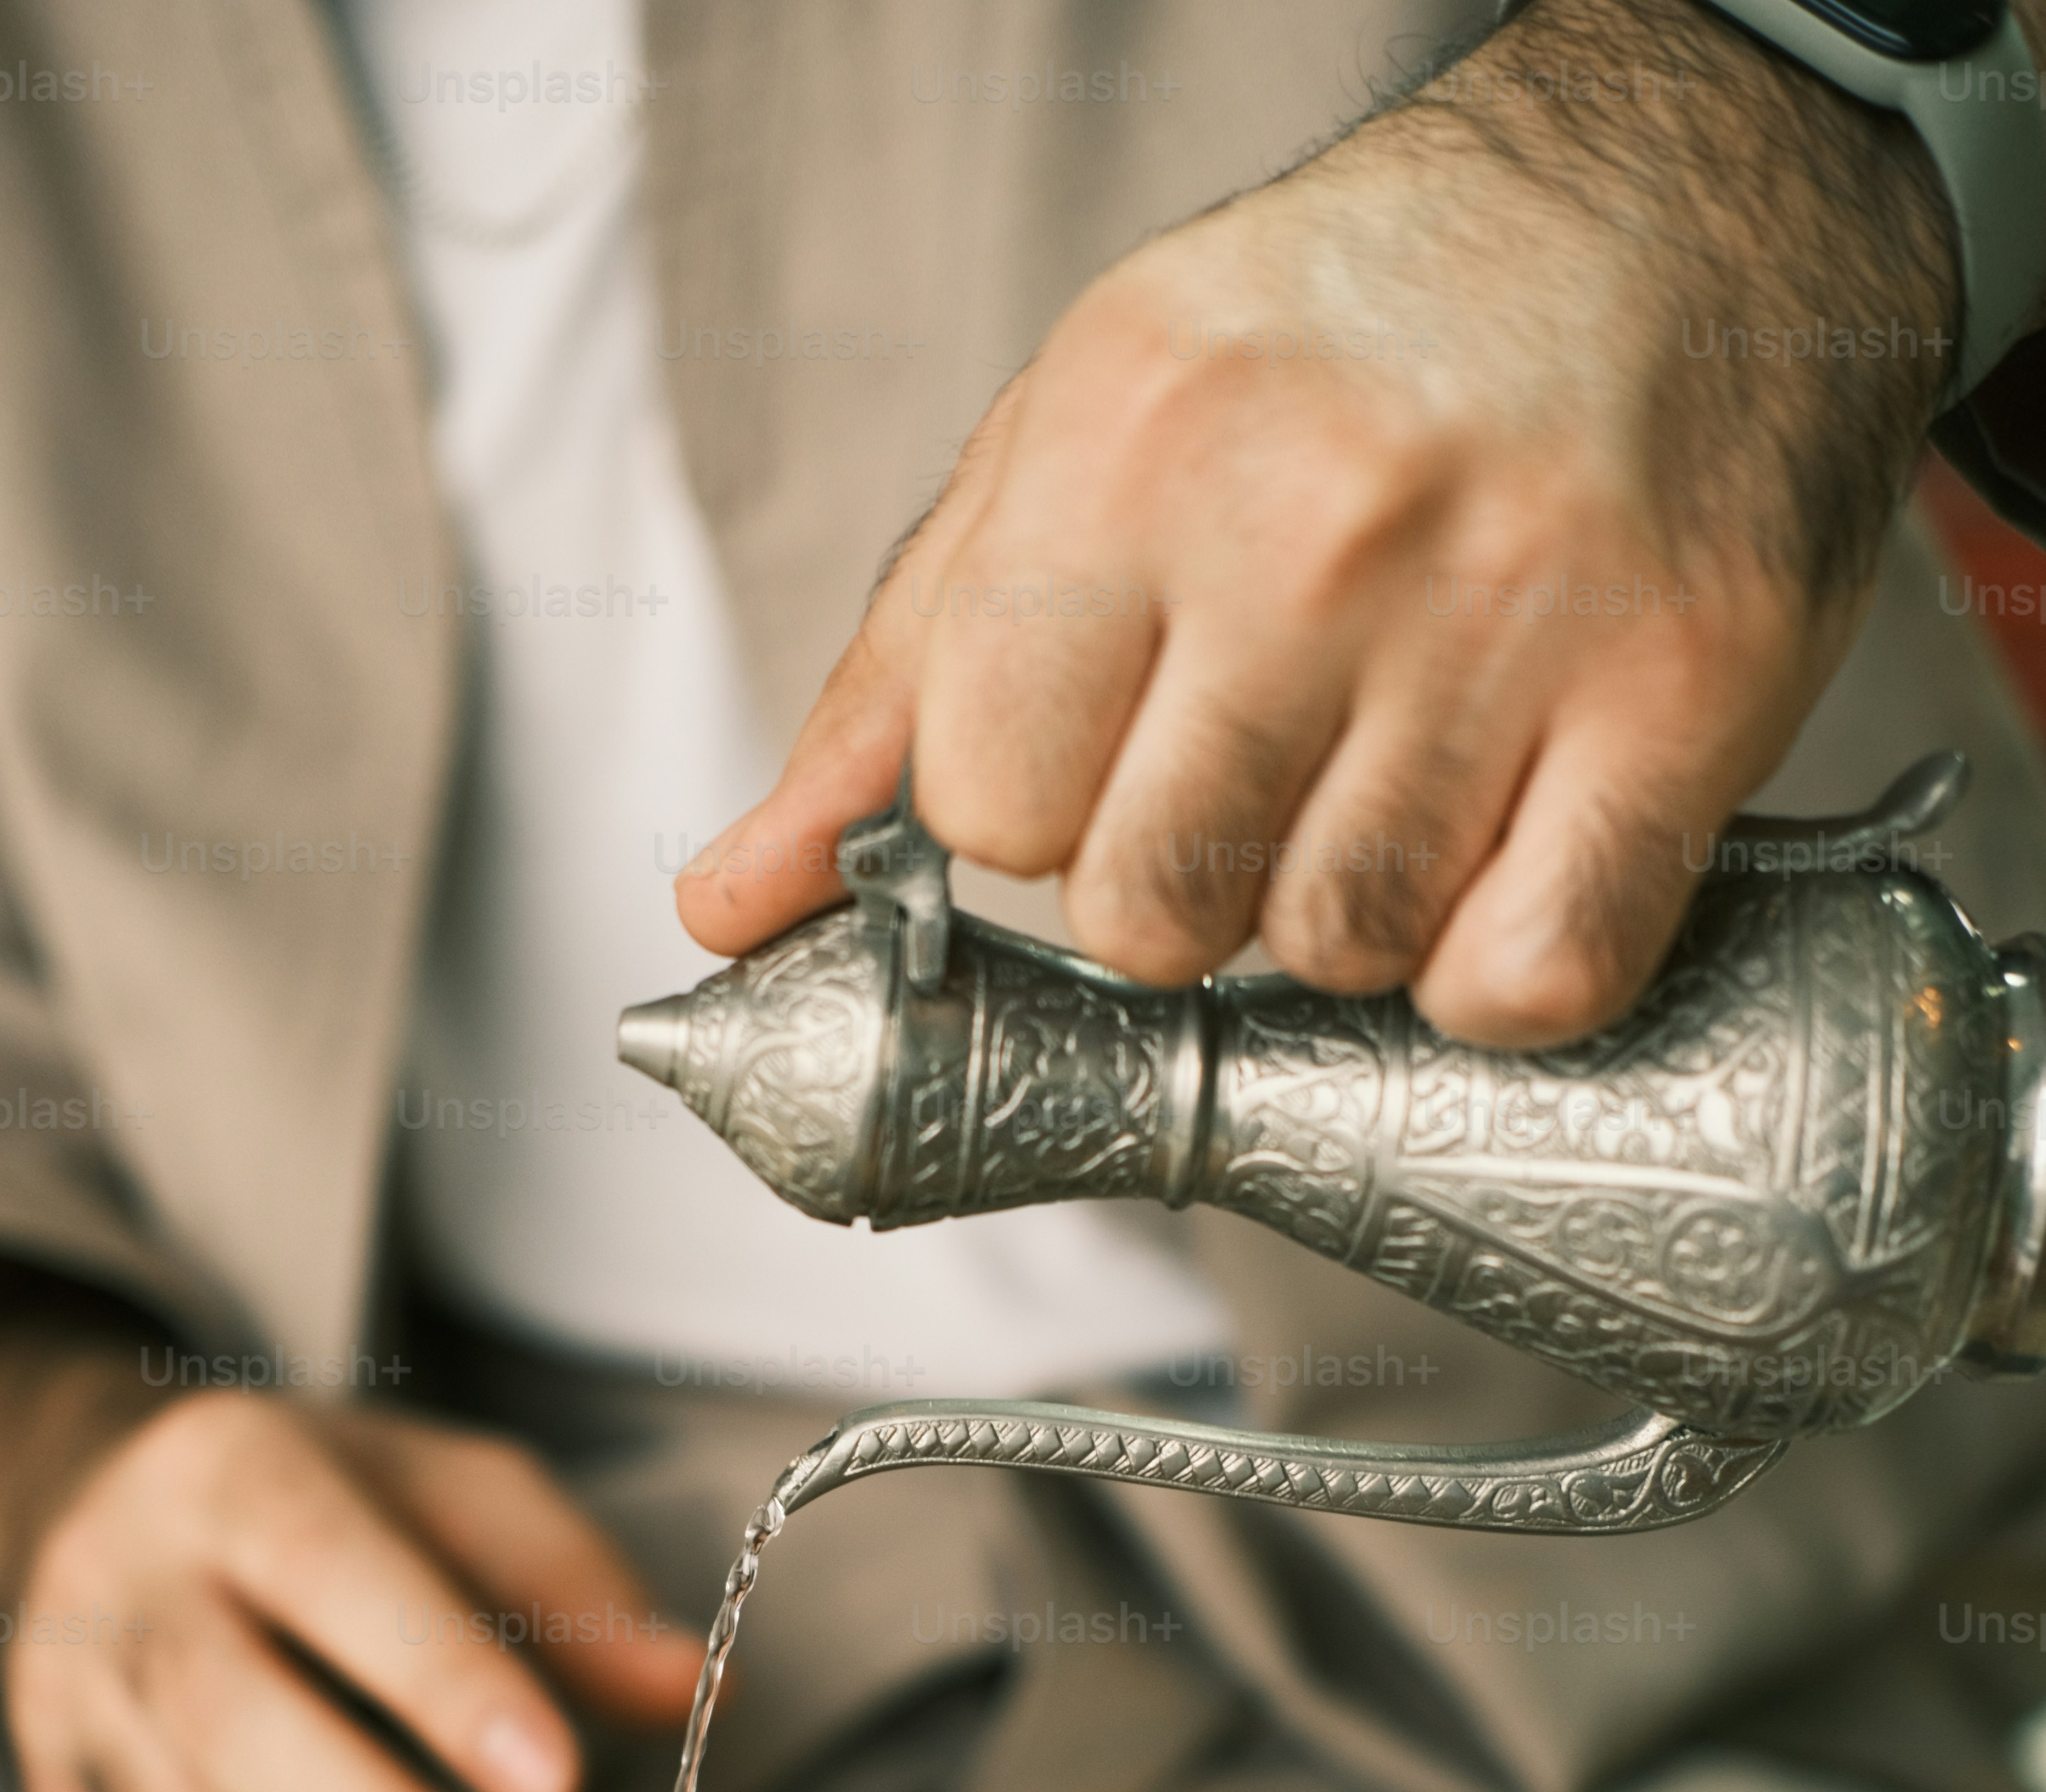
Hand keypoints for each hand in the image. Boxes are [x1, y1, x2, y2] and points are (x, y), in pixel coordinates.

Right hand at [4, 1389, 699, 1791]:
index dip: (439, 1681)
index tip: (554, 1785)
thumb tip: (701, 1692)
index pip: (332, 1572)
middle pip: (235, 1725)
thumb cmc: (321, 1511)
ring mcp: (76, 1708)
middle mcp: (127, 1589)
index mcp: (232, 1475)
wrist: (95, 1520)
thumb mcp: (450, 1496)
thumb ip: (572, 1589)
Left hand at [679, 0, 1957, 1047]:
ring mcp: (1508, 610)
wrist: (1679, 196)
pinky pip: (1527, 974)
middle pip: (1156, 916)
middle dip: (1197, 885)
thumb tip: (732, 907)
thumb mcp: (1076, 443)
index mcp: (1127, 449)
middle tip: (1275, 769)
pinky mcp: (1680, 690)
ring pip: (1340, 953)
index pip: (993, 810)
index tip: (1128, 747)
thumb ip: (898, 692)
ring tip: (1408, 769)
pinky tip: (1514, 849)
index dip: (1054, 817)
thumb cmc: (1348, 338)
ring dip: (1359, 913)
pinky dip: (1506, 966)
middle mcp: (1312, 524)